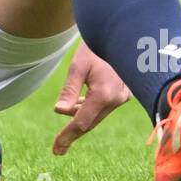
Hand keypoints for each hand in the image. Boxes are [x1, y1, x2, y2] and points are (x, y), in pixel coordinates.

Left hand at [52, 40, 130, 154]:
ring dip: (80, 119)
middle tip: (57, 149)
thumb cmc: (96, 45)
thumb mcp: (78, 65)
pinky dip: (89, 109)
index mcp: (105, 94)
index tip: (56, 149)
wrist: (121, 31)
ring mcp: (123, 96)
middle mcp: (117, 98)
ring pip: (97, 115)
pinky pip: (103, 107)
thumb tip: (59, 111)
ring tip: (64, 124)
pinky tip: (76, 106)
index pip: (82, 122)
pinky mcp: (125, 92)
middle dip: (73, 133)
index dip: (67, 136)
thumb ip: (69, 90)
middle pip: (90, 122)